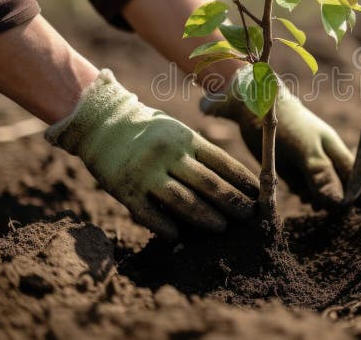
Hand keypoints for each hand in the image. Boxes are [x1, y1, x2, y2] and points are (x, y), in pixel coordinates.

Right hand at [46, 70, 258, 240]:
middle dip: (232, 202)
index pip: (221, 162)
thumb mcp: (177, 130)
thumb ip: (199, 152)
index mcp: (184, 138)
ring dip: (205, 217)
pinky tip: (178, 237)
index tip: (259, 195)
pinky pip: (148, 213)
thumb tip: (231, 180)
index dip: (242, 180)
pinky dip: (164, 227)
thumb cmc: (148, 130)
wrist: (101, 122)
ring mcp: (146, 172)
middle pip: (207, 183)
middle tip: (249, 217)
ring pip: (183, 201)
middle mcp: (168, 154)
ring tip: (222, 228)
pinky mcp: (124, 188)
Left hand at [201, 84, 360, 210]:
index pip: (356, 177)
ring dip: (323, 201)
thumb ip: (322, 175)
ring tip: (320, 211)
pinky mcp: (292, 169)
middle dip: (343, 203)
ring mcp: (309, 165)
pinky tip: (304, 199)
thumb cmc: (287, 125)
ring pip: (322, 190)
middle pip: (340, 186)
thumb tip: (339, 202)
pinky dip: (307, 196)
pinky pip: (305, 188)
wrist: (258, 110)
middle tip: (344, 222)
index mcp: (335, 152)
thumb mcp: (306, 150)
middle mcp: (325, 160)